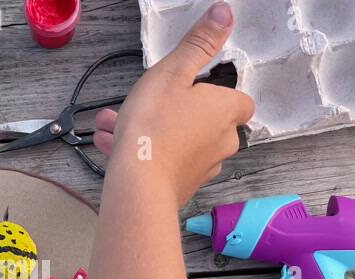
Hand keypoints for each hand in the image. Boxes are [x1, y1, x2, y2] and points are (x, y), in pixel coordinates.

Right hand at [94, 1, 253, 206]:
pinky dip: (146, 152)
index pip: (240, 100)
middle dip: (173, 111)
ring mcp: (204, 167)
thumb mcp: (172, 73)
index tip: (192, 89)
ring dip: (153, 131)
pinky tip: (115, 145)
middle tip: (144, 105)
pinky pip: (167, 163)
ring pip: (180, 141)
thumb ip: (198, 44)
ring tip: (116, 124)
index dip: (216, 93)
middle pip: (206, 121)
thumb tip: (224, 14)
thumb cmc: (154, 128)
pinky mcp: (183, 187)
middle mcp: (222, 142)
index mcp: (226, 111)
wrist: (138, 185)